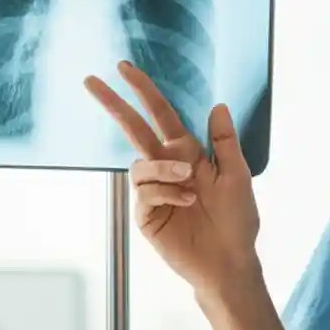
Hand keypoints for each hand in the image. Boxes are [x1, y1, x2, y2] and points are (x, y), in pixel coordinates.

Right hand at [85, 61, 260, 296]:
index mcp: (188, 153)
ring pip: (141, 164)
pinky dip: (167, 191)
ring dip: (165, 168)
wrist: (230, 261)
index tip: (123, 68)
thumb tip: (218, 105)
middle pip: (134, 129)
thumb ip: (225, 141)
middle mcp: (167, 168)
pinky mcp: (146, 214)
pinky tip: (187, 200)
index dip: (143, 91)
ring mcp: (153, 191)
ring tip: (191, 182)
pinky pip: (146, 192)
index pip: (160, 115)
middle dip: (114, 104)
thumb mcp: (238, 174)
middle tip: (90, 81)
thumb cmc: (237, 219)